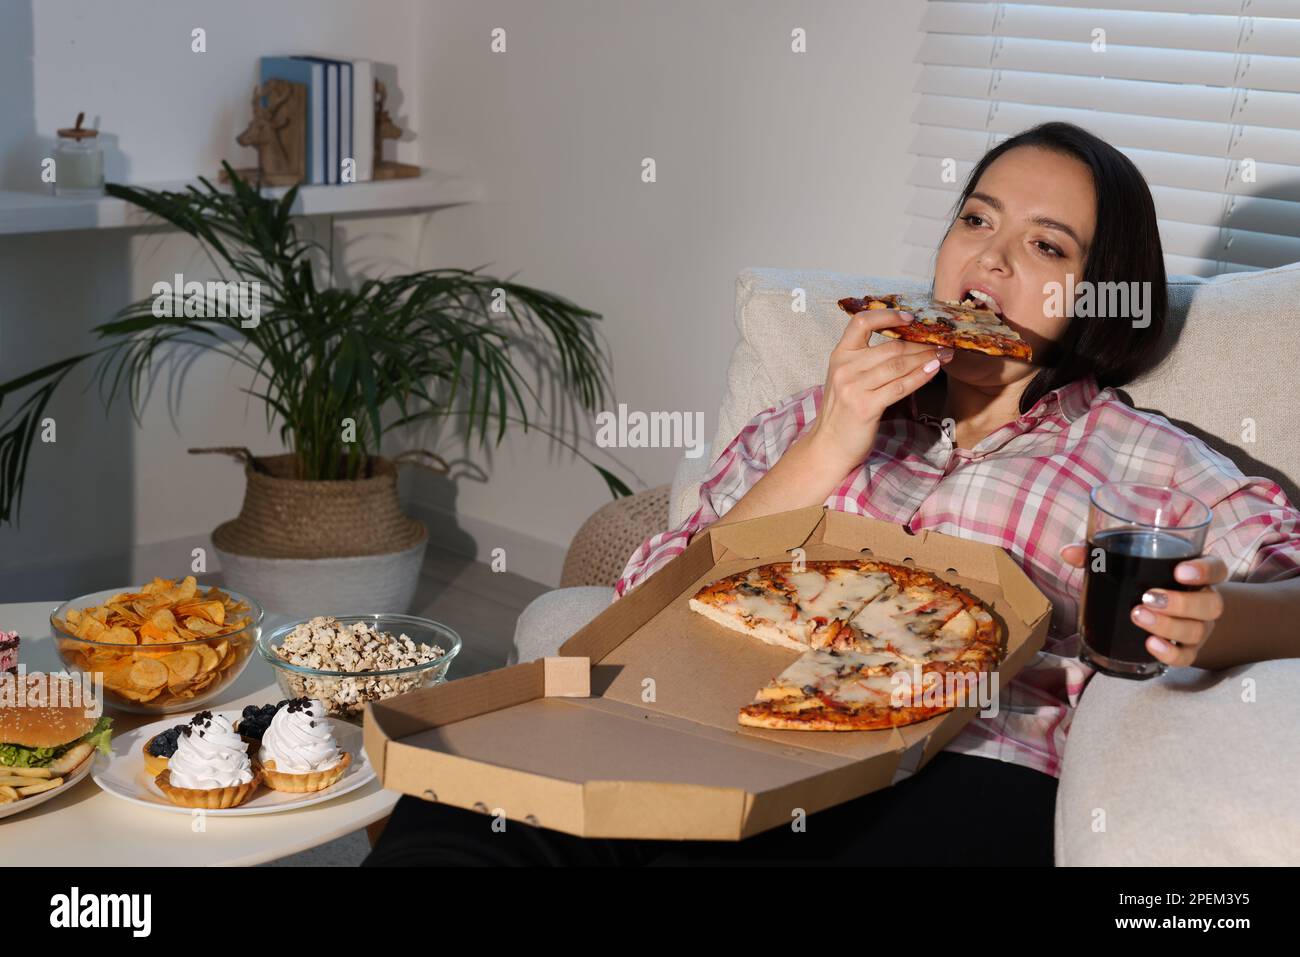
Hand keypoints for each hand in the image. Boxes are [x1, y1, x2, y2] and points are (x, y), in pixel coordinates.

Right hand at [807, 309, 952, 470]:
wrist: (829, 446)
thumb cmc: (843, 413)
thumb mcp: (848, 379)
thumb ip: (867, 362)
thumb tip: (906, 345)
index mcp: (840, 355)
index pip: (860, 322)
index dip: (887, 315)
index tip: (910, 317)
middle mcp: (845, 368)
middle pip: (890, 347)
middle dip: (921, 343)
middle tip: (942, 342)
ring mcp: (854, 387)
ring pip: (898, 365)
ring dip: (926, 358)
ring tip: (944, 354)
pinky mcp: (866, 406)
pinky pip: (900, 386)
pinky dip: (920, 376)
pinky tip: (933, 370)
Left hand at [1059, 542, 1228, 667]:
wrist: (1164, 609)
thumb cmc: (1143, 577)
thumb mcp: (1126, 559)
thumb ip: (1100, 553)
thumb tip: (1068, 552)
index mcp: (1194, 574)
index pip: (1216, 568)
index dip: (1205, 570)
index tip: (1180, 571)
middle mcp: (1203, 601)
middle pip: (1210, 603)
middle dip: (1181, 603)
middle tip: (1148, 598)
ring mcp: (1198, 627)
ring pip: (1197, 630)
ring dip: (1169, 626)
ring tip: (1138, 617)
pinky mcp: (1186, 650)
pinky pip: (1186, 656)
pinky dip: (1170, 653)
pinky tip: (1151, 646)